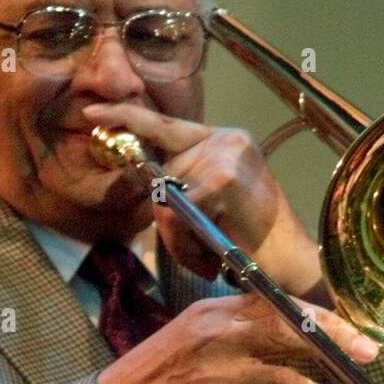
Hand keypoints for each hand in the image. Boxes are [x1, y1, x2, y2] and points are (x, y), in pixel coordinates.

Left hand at [81, 102, 321, 297]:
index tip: (92, 114)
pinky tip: (212, 258)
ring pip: (164, 199)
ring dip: (178, 240)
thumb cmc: (250, 245)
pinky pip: (175, 214)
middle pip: (160, 174)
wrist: (290, 269)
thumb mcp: (210, 206)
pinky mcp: (224, 179)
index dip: (126, 118)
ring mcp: (226, 155)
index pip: (165, 125)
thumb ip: (179, 186)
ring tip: (209, 255)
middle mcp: (226, 139)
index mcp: (225, 140)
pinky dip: (186, 245)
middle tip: (199, 248)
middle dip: (168, 220)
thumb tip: (139, 178)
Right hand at [96, 290, 379, 383]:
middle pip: (293, 338)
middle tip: (364, 363)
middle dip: (336, 351)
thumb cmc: (162, 367)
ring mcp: (221, 377)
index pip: (282, 308)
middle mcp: (221, 339)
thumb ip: (241, 325)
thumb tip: (298, 329)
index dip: (326, 322)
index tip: (358, 336)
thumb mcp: (197, 330)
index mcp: (218, 314)